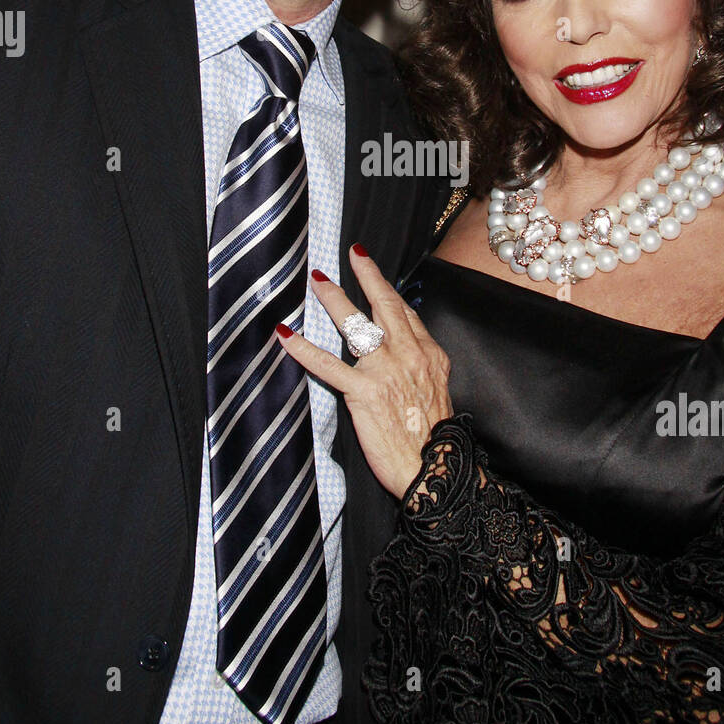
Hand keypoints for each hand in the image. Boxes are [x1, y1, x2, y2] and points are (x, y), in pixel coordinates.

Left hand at [276, 245, 452, 498]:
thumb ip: (420, 366)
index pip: (406, 313)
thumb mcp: (437, 390)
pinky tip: (287, 336)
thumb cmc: (434, 437)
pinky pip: (328, 365)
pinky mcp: (363, 392)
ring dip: (333, 299)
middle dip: (367, 276)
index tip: (373, 272)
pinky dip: (304, 349)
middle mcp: (408, 355)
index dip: (387, 289)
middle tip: (351, 255)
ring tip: (317, 281)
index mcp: (428, 354)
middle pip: (384, 305)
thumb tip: (403, 351)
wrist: (435, 468)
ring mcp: (385, 371)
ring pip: (355, 325)